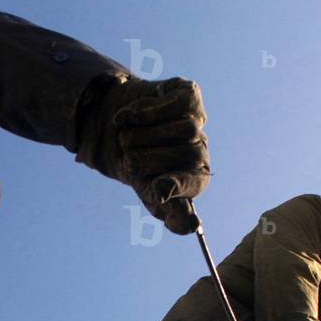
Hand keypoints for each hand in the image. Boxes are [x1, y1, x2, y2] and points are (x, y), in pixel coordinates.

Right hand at [76, 75, 209, 233]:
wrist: (120, 129)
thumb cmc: (139, 168)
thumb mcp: (148, 193)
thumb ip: (169, 211)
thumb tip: (192, 226)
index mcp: (195, 181)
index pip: (193, 184)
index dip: (177, 186)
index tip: (159, 191)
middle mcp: (201, 151)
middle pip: (186, 155)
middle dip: (144, 160)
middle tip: (129, 160)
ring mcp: (198, 121)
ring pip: (182, 129)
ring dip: (140, 136)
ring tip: (127, 140)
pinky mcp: (190, 95)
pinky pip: (171, 105)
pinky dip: (141, 112)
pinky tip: (125, 118)